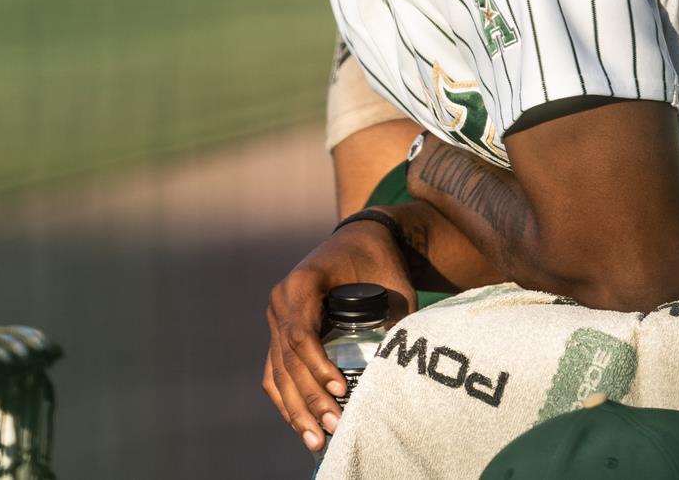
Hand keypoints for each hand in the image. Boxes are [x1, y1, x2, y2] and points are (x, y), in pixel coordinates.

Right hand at [262, 220, 415, 451]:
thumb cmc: (379, 260)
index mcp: (302, 284)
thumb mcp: (394, 284)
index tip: (341, 390)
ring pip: (277, 371)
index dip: (318, 367)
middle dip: (309, 398)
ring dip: (295, 409)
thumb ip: (398, 320)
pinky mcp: (279, 332)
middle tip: (333, 427)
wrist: (361, 238)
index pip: (301, 335)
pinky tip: (301, 425)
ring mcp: (276, 318)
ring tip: (316, 441)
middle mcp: (280, 301)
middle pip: (288, 360)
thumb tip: (404, 368)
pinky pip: (275, 370)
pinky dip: (286, 399)